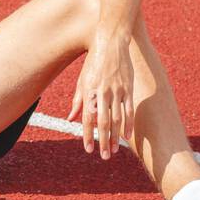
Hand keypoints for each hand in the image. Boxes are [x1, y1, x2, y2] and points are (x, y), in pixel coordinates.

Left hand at [66, 28, 134, 159]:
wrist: (110, 42)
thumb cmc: (93, 63)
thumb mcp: (81, 81)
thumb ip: (77, 101)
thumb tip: (70, 119)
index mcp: (89, 91)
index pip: (87, 118)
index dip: (87, 135)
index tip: (89, 149)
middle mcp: (102, 92)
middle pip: (103, 122)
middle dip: (103, 141)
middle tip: (104, 156)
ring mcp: (117, 90)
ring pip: (117, 118)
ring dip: (116, 137)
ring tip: (114, 150)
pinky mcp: (128, 88)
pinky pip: (129, 110)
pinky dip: (129, 124)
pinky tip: (127, 136)